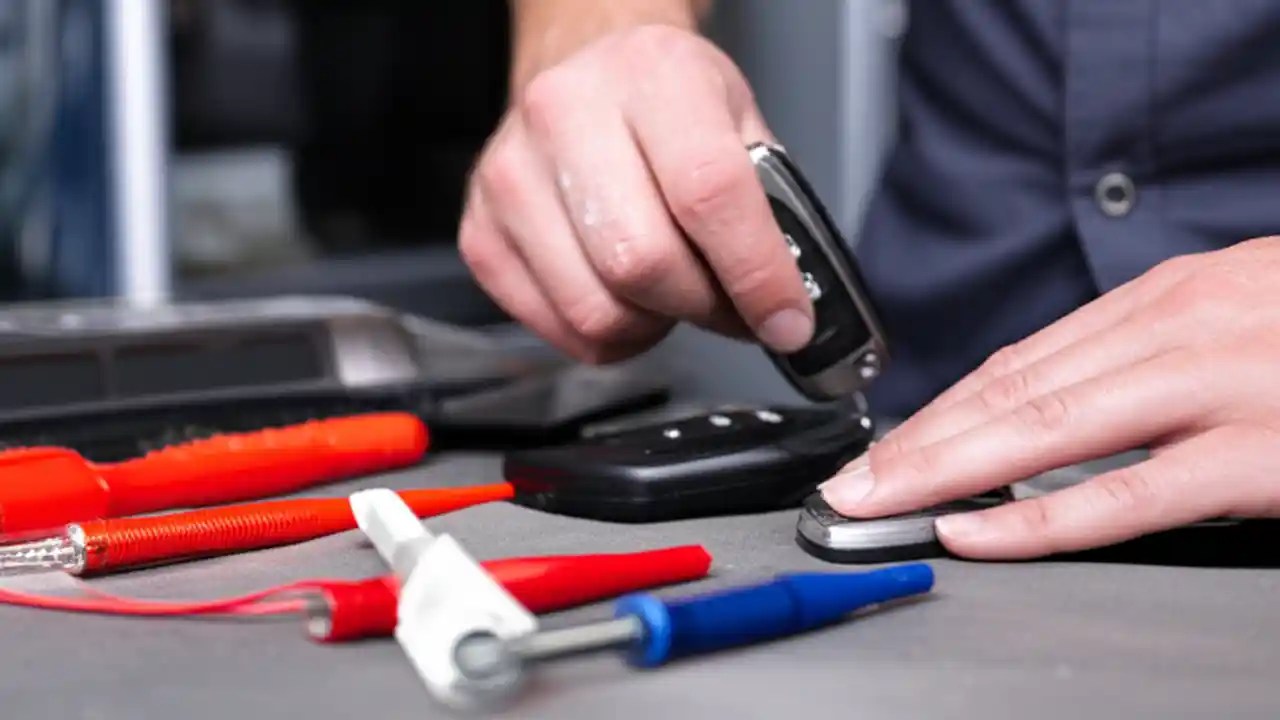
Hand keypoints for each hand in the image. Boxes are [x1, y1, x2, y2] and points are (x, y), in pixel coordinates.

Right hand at [459, 25, 813, 363]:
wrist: (583, 69)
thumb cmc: (663, 99)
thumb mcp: (737, 118)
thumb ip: (770, 206)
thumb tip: (788, 305)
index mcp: (650, 74)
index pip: (707, 193)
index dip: (755, 274)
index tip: (785, 320)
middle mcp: (565, 115)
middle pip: (641, 263)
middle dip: (703, 306)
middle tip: (729, 304)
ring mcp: (510, 176)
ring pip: (597, 310)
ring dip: (653, 324)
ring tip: (669, 291)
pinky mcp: (481, 232)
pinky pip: (560, 329)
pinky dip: (607, 335)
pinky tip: (622, 294)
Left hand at [819, 237, 1279, 558]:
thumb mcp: (1236, 319)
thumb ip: (1149, 356)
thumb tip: (1061, 401)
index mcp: (1172, 299)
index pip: (1023, 360)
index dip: (942, 409)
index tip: (885, 447)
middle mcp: (1181, 330)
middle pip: (1013, 391)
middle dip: (918, 444)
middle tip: (850, 486)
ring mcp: (1220, 388)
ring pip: (1047, 431)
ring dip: (947, 473)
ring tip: (880, 506)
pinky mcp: (1262, 454)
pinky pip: (1128, 493)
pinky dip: (1039, 518)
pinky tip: (975, 532)